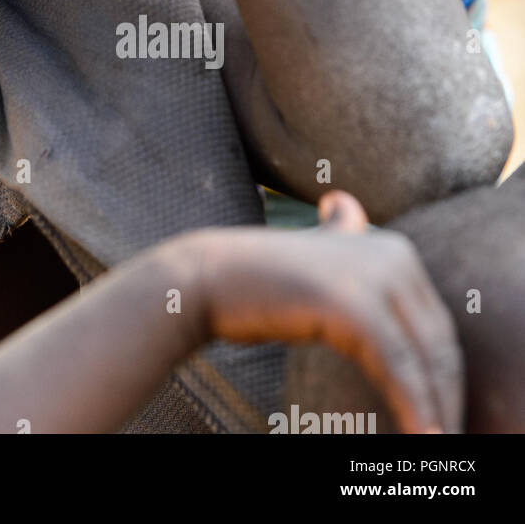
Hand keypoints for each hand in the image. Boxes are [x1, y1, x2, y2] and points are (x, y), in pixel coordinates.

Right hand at [187, 191, 462, 432]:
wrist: (206, 277)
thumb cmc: (257, 279)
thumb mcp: (312, 253)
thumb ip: (340, 236)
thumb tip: (345, 204)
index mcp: (393, 246)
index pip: (437, 328)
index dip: (445, 378)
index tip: (443, 415)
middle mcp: (395, 253)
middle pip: (437, 344)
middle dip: (446, 397)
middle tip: (446, 439)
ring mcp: (377, 276)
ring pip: (424, 360)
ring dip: (436, 411)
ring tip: (435, 449)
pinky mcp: (358, 306)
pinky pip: (399, 370)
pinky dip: (416, 410)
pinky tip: (421, 437)